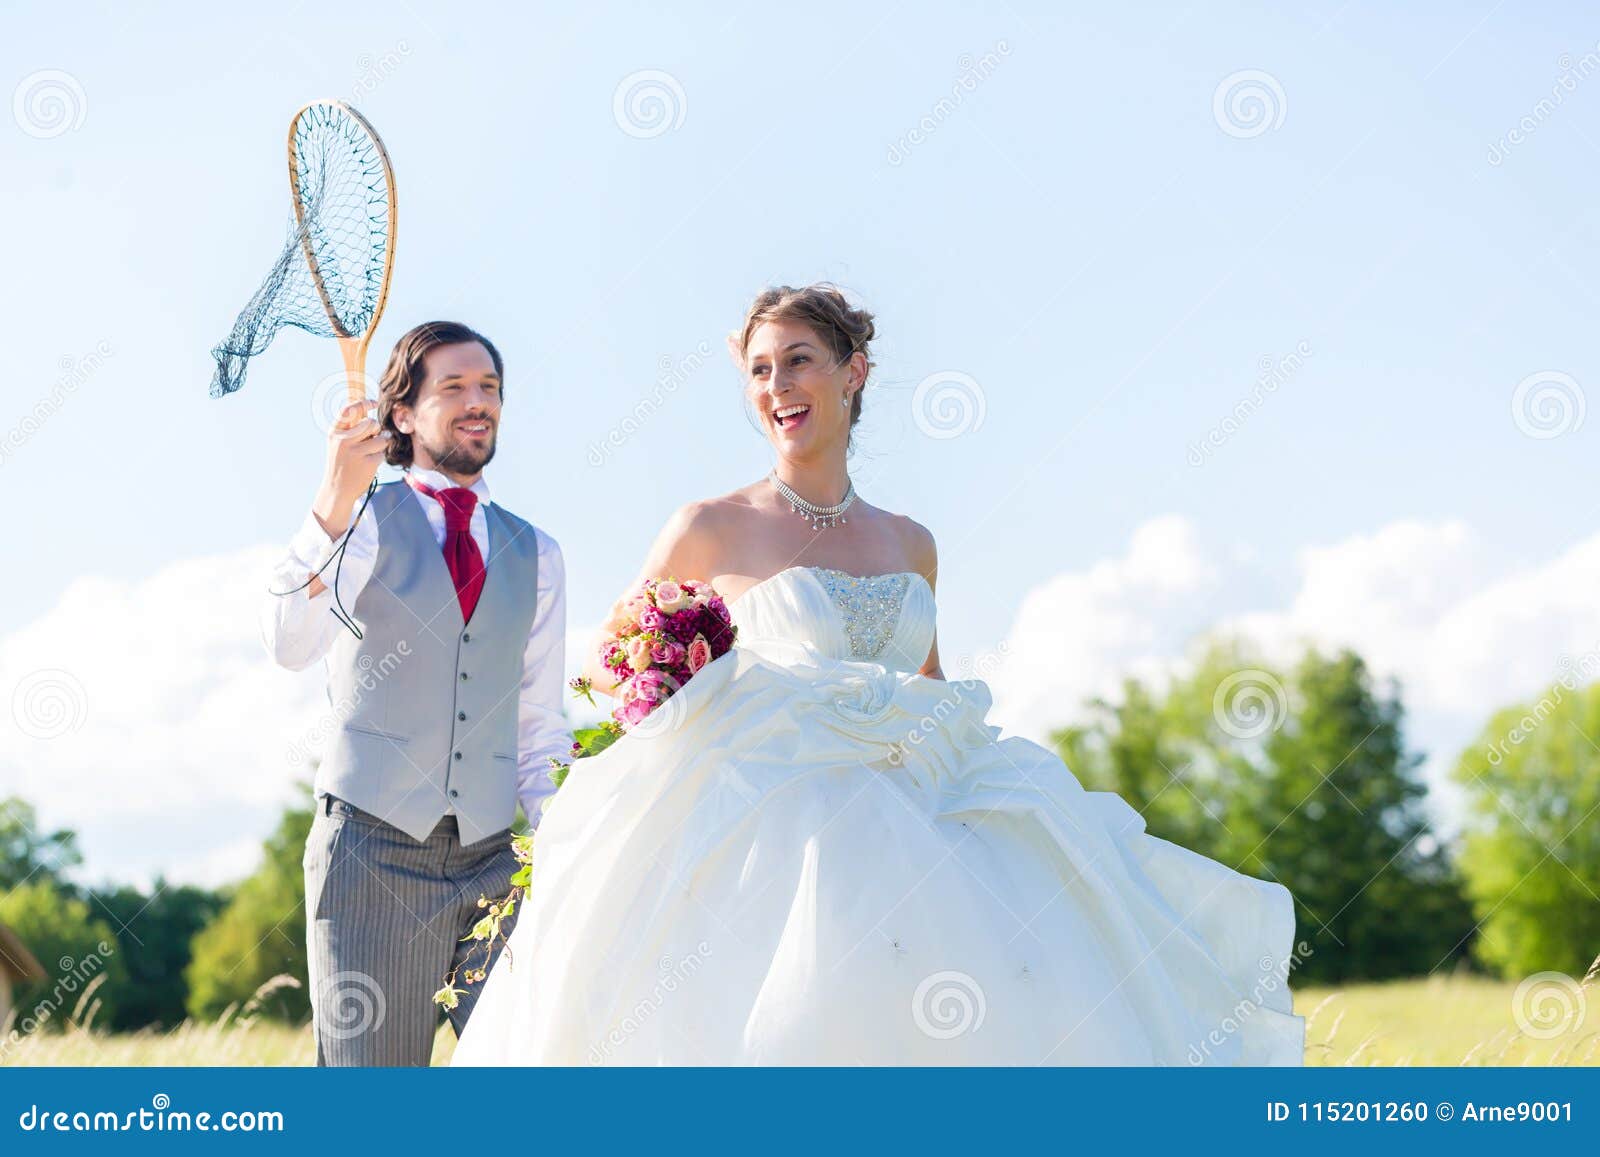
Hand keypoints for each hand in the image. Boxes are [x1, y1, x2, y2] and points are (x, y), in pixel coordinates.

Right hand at [312, 400, 387, 538]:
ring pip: (381, 438)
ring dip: (380, 444)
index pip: (350, 410)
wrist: (337, 489)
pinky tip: (369, 464)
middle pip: (371, 423)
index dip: (364, 403)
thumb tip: (366, 408)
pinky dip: (379, 457)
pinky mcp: (368, 464)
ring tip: (369, 452)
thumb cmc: (341, 462)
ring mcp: (356, 453)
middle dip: (375, 430)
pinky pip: (383, 453)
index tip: (374, 403)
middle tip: (370, 439)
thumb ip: (349, 427)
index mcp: (335, 433)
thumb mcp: (338, 443)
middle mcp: (343, 441)